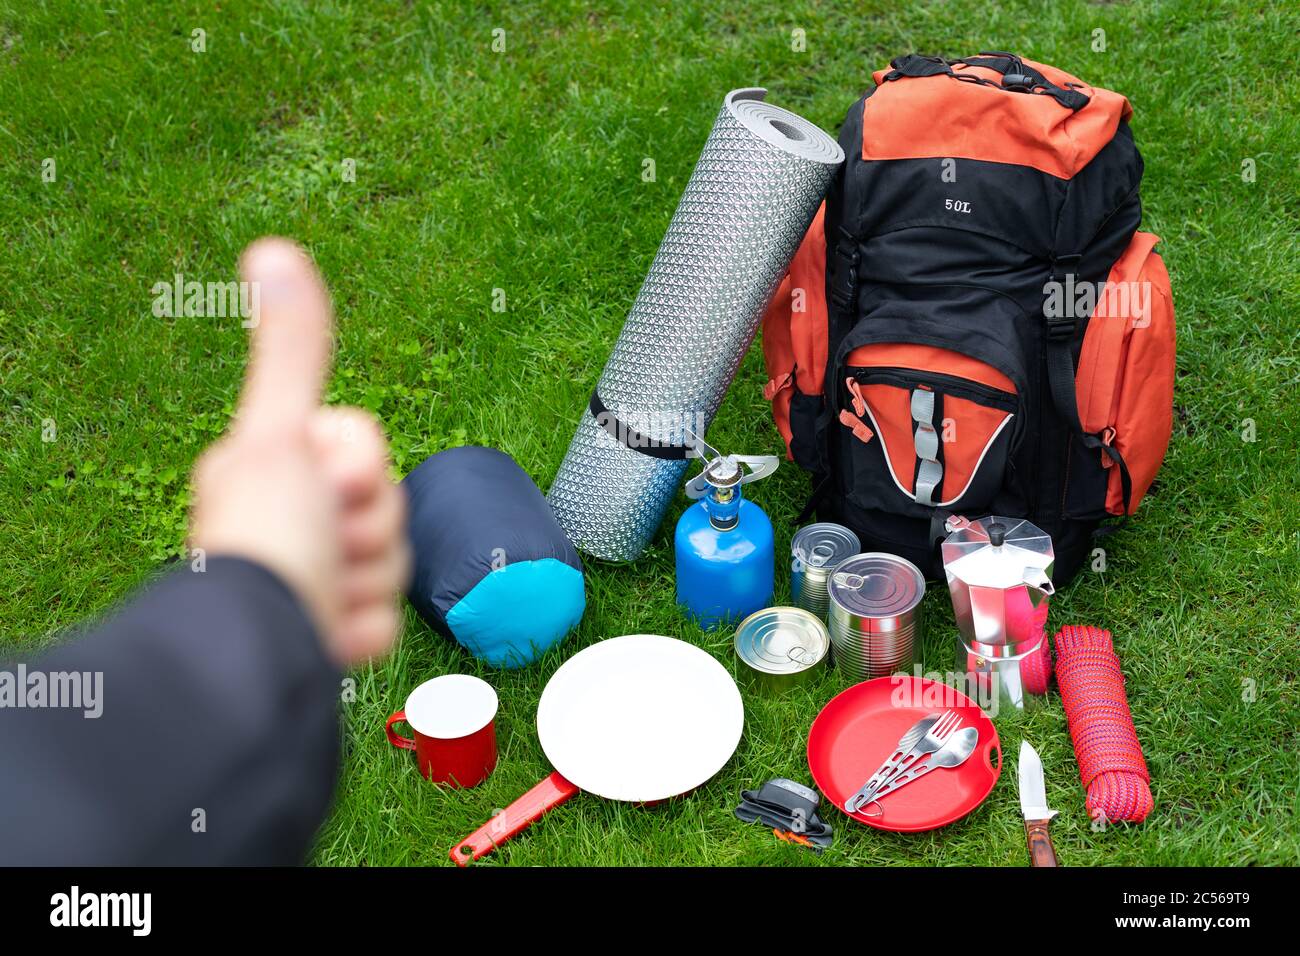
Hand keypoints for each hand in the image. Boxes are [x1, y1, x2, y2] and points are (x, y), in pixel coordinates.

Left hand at [189, 238, 410, 665]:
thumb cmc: (268, 538)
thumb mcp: (282, 431)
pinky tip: (329, 626)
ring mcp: (314, 578)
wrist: (266, 646)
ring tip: (323, 590)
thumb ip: (293, 349)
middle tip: (325, 541)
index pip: (364, 446)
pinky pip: (386, 616)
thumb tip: (272, 247)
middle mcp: (292, 520)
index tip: (320, 486)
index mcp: (275, 469)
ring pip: (393, 560)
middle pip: (387, 502)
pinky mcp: (334, 631)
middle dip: (369, 525)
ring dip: (369, 578)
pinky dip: (364, 626)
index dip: (359, 465)